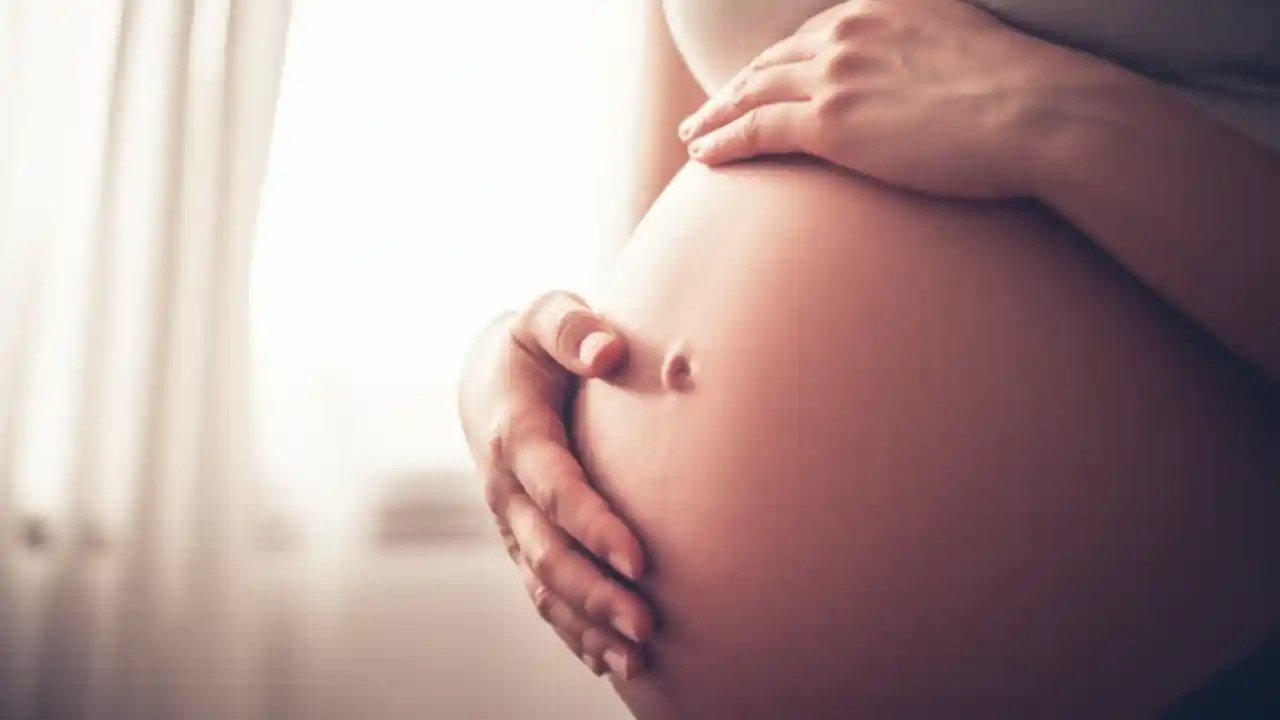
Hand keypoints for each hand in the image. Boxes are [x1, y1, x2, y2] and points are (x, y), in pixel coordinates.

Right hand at [458, 291, 651, 679]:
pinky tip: (610, 661)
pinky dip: (574, 631)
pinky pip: (544, 594)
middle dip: (596, 593)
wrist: (487, 378)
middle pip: (548, 553)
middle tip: (648, 626)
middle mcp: (508, 490)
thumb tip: (608, 350)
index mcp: (516, 435)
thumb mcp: (544, 316)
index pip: (555, 489)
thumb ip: (571, 325)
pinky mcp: (523, 542)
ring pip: (545, 585)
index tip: (640, 560)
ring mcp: (512, 523)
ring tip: (636, 659)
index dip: (594, 526)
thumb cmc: (532, 344)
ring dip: (587, 625)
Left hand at [677, 0, 1055, 198]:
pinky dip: (724, 141)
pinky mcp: (830, 124)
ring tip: (694, 136)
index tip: (757, 81)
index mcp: (879, 7)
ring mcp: (835, 76)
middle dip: (735, 87)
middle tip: (709, 111)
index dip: (776, 63)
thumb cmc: (1020, 90)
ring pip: (753, 94)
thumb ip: (929, 42)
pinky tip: (703, 155)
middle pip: (772, 62)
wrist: (1036, 112)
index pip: (809, 38)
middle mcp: (848, 32)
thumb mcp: (968, 40)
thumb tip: (926, 71)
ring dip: (716, 115)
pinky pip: (757, 131)